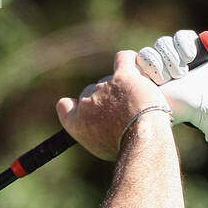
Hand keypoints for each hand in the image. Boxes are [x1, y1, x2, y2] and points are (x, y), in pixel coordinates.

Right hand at [56, 51, 171, 161]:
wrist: (142, 140)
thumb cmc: (127, 148)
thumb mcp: (102, 149)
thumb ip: (94, 133)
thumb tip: (99, 124)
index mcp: (77, 124)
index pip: (65, 106)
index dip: (76, 105)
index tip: (84, 107)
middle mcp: (87, 104)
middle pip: (92, 91)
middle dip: (106, 97)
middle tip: (125, 110)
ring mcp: (104, 88)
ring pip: (111, 80)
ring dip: (122, 87)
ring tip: (139, 101)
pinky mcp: (123, 77)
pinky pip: (123, 59)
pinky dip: (130, 61)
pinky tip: (138, 68)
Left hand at [135, 29, 207, 142]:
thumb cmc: (185, 108)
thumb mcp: (156, 103)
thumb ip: (138, 93)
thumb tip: (121, 86)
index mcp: (150, 78)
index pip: (139, 60)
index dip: (148, 66)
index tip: (158, 80)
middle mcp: (162, 66)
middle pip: (150, 50)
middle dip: (162, 63)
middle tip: (173, 77)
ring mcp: (177, 55)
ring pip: (164, 42)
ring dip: (173, 56)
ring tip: (183, 72)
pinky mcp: (194, 46)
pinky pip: (181, 36)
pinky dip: (184, 44)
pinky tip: (190, 57)